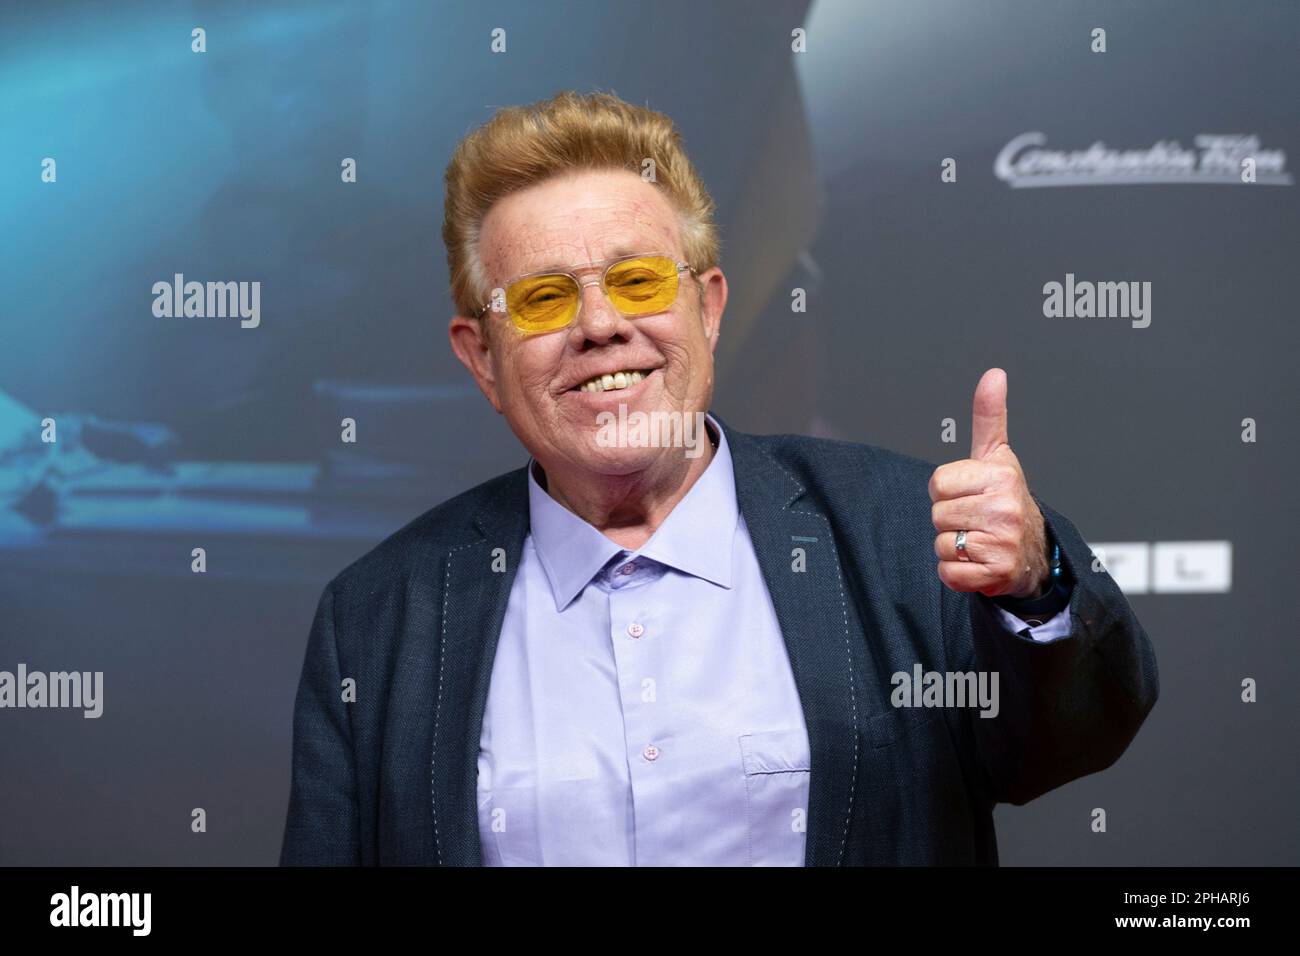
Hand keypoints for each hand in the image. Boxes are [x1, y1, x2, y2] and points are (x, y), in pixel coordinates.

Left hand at [929, 368, 1049, 597]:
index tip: (970, 494)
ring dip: (953, 547)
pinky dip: (956, 573)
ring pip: (942, 544)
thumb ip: (989, 416)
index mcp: (1000, 476)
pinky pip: (949, 574)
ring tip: (978, 540)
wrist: (1033, 552)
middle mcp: (1005, 508)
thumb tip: (994, 374)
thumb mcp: (997, 456)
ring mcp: (1004, 542)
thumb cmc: (1006, 499)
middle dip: (950, 520)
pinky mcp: (998, 574)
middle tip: (976, 520)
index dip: (947, 491)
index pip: (937, 484)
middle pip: (938, 514)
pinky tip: (978, 562)